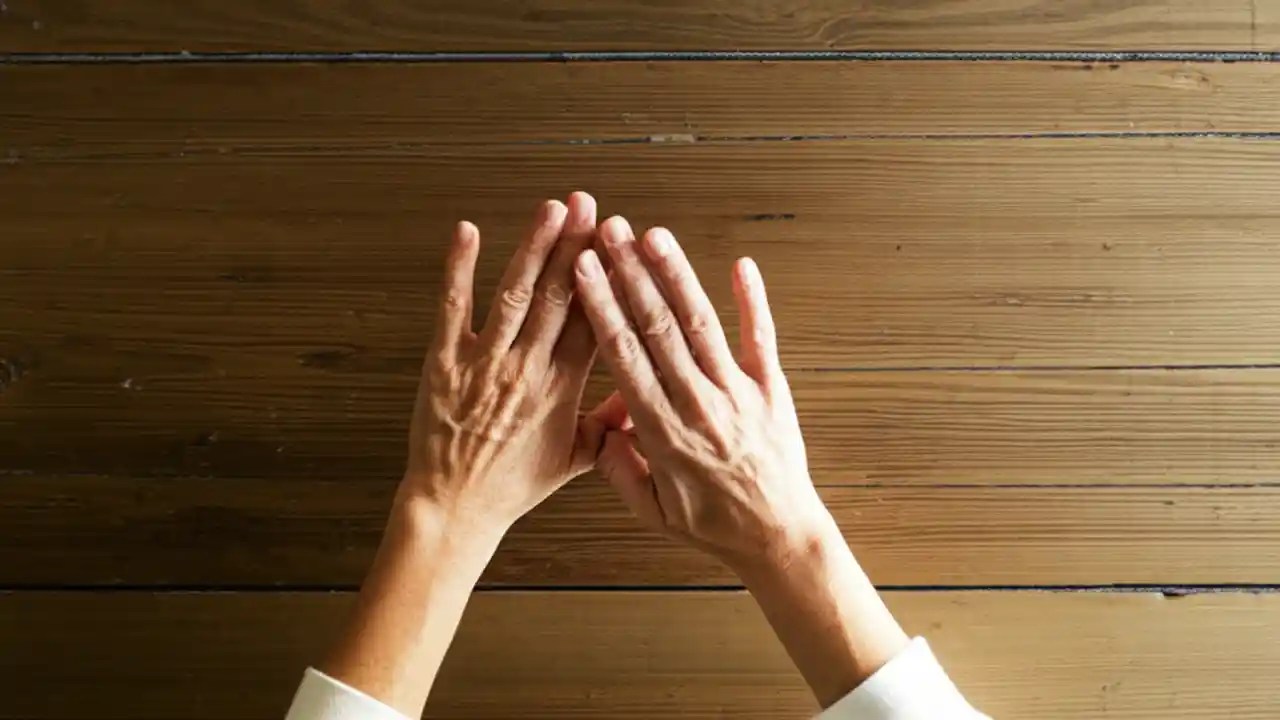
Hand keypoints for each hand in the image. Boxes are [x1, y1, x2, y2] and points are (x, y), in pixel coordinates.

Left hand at [401, 192, 613, 531]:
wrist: (454, 505)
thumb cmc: (512, 484)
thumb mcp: (573, 460)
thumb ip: (609, 424)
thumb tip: (641, 397)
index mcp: (562, 390)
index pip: (595, 323)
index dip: (609, 280)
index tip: (623, 246)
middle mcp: (527, 371)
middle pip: (561, 297)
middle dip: (577, 246)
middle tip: (591, 206)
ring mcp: (484, 364)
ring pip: (516, 295)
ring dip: (534, 247)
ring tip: (553, 208)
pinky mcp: (443, 363)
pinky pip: (453, 308)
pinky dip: (460, 268)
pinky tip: (469, 232)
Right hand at [573, 216, 831, 572]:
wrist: (778, 537)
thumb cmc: (712, 525)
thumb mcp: (652, 511)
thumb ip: (619, 470)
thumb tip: (599, 430)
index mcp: (663, 433)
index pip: (626, 357)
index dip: (603, 307)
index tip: (584, 269)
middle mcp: (699, 405)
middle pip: (659, 328)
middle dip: (631, 275)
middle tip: (610, 232)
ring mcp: (739, 394)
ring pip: (702, 325)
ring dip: (677, 276)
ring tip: (655, 236)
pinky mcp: (771, 390)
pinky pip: (762, 338)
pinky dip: (754, 300)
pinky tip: (743, 265)